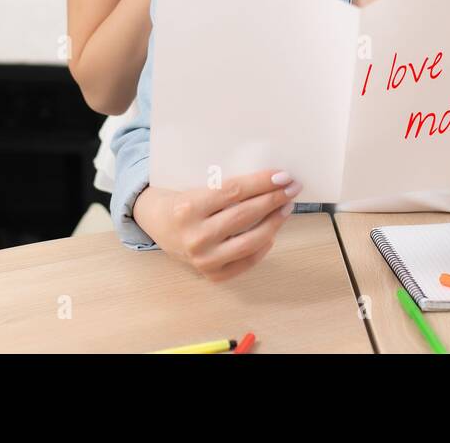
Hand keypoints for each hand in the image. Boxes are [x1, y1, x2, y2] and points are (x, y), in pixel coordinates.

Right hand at [132, 168, 301, 281]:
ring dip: (274, 222)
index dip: (261, 182)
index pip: (233, 191)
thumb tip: (269, 181)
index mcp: (188, 208)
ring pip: (250, 241)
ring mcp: (203, 259)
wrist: (156, 223)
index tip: (283, 175)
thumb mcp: (196, 186)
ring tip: (286, 208)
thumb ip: (227, 187)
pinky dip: (263, 246)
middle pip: (245, 215)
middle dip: (274, 199)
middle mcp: (195, 236)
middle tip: (292, 187)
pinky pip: (246, 261)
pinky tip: (271, 232)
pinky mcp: (211, 274)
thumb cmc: (182, 199)